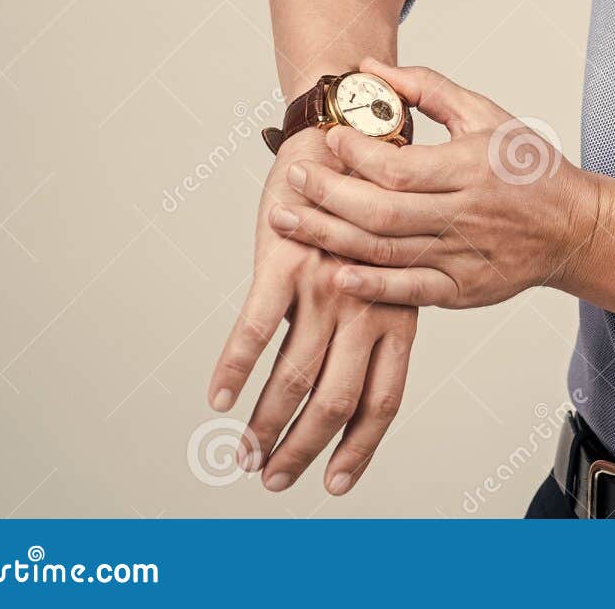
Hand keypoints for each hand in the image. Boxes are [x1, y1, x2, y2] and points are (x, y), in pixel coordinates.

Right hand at [207, 125, 416, 494]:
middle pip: (336, 399)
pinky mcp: (287, 261)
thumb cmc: (373, 201)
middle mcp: (366, 306)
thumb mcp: (395, 266)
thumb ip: (380, 319)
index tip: (339, 482)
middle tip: (275, 479)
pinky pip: (256, 326)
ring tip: (243, 453)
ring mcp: (326, 286)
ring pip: (293, 374)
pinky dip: (234, 366)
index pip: (383, 398)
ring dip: (264, 422)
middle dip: (303, 448)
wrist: (352, 132)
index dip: (361, 445)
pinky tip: (216, 396)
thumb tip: (354, 375)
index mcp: (398, 312)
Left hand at [269, 58, 601, 308]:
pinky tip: (335, 273)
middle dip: (328, 196)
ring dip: (330, 237)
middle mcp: (467, 215)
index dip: (355, 154)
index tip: (330, 137)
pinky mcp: (463, 290)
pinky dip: (371, 286)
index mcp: (473, 168)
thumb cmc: (529, 168)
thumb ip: (429, 87)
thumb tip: (370, 68)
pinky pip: (409, 291)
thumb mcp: (487, 114)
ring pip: (386, 252)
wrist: (574, 228)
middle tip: (294, 179)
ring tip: (288, 220)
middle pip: (382, 212)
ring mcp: (464, 257)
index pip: (400, 166)